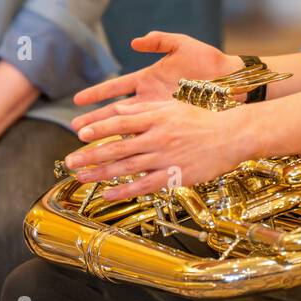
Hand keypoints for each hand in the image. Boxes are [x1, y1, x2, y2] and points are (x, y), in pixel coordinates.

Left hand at [63, 99, 254, 199]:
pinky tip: (107, 194)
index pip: (121, 123)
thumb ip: (143, 110)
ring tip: (81, 177)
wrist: (231, 136)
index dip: (98, 129)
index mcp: (156, 118)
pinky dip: (124, 191)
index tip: (79, 134)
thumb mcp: (171, 107)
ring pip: (127, 167)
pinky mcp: (174, 176)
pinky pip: (144, 185)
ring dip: (101, 174)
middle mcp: (158, 138)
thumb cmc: (200, 120)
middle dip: (91, 155)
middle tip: (70, 160)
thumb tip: (117, 110)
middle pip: (118, 147)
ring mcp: (165, 158)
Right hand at [71, 31, 240, 134]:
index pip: (116, 88)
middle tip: (76, 130)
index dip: (97, 94)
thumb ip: (159, 40)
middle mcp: (150, 99)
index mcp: (148, 80)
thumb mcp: (182, 45)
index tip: (78, 101)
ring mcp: (160, 114)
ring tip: (92, 146)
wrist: (232, 80)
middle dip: (96, 120)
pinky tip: (122, 155)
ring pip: (129, 127)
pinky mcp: (172, 124)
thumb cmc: (207, 60)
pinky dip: (136, 145)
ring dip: (111, 136)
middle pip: (116, 111)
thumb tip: (136, 41)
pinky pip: (150, 136)